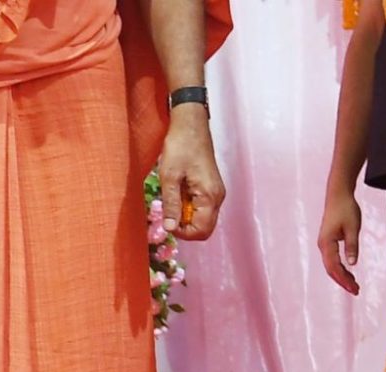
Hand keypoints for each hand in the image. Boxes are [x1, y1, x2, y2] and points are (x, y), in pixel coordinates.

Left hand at [160, 108, 225, 241]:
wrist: (190, 124)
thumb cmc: (180, 146)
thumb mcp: (169, 177)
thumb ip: (171, 204)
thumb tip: (170, 228)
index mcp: (210, 196)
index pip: (201, 231)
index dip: (182, 233)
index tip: (167, 221)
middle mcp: (217, 196)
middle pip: (204, 228)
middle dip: (184, 226)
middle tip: (168, 211)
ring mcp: (215, 192)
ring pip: (202, 218)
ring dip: (185, 215)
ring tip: (173, 197)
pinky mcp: (210, 187)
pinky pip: (201, 207)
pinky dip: (188, 206)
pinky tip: (178, 191)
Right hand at [319, 187, 363, 294]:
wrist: (338, 195)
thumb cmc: (345, 208)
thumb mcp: (353, 227)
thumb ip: (352, 246)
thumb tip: (352, 264)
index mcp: (327, 243)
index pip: (334, 267)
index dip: (344, 279)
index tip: (354, 288)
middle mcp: (323, 246)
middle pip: (331, 270)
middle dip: (343, 281)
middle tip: (356, 291)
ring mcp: (324, 245)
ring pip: (331, 266)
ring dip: (341, 276)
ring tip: (354, 285)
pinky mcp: (328, 242)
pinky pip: (332, 260)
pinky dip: (340, 268)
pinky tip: (348, 272)